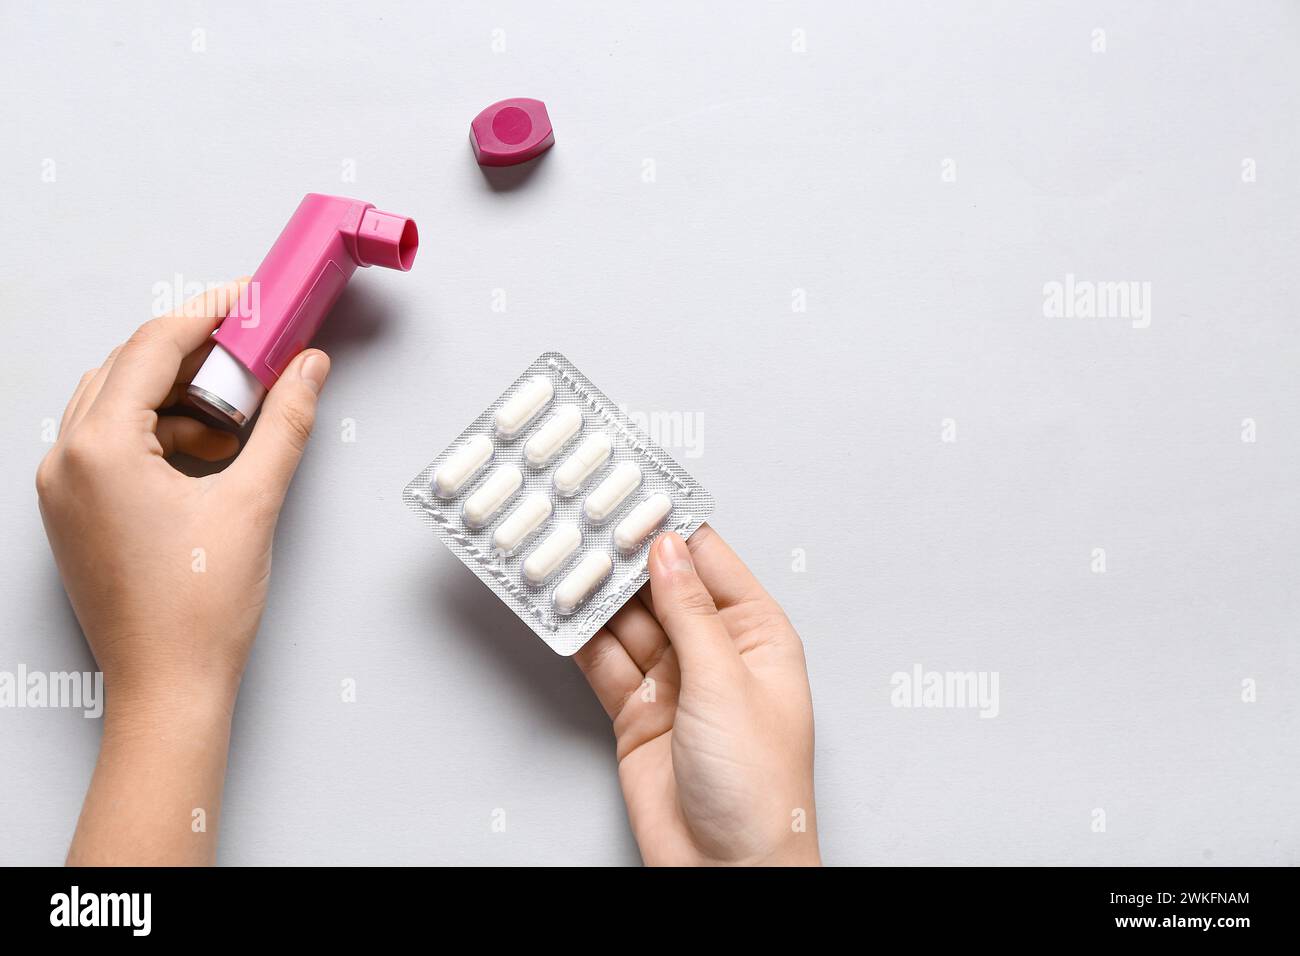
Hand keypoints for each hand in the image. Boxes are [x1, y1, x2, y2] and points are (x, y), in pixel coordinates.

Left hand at [37, 279, 329, 863]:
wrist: (168, 686)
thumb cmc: (200, 607)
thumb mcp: (254, 501)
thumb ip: (285, 423)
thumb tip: (308, 368)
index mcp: (100, 450)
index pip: (151, 348)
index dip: (204, 314)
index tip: (243, 299)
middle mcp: (66, 462)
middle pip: (126, 370)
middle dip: (190, 357)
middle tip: (249, 356)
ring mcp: (62, 490)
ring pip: (115, 406)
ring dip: (174, 398)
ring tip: (236, 423)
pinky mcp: (73, 514)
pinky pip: (108, 446)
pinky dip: (156, 435)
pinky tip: (207, 458)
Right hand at [575, 525, 819, 865]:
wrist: (727, 870)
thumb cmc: (760, 788)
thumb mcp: (726, 681)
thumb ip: (689, 612)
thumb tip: (667, 551)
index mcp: (758, 636)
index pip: (711, 562)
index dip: (673, 527)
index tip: (636, 493)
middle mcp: (716, 654)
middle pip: (663, 588)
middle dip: (625, 559)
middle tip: (584, 521)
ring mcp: (675, 683)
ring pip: (628, 624)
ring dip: (597, 596)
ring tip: (561, 558)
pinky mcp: (639, 713)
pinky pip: (605, 663)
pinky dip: (581, 640)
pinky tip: (561, 613)